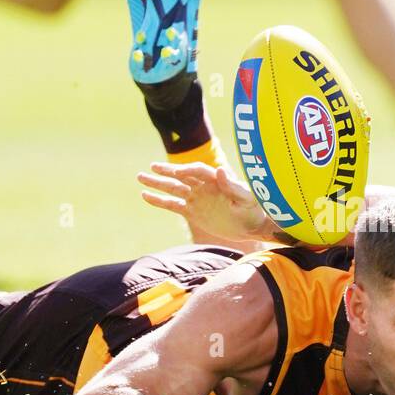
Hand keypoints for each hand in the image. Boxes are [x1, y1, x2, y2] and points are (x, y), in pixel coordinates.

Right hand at [137, 161, 268, 239]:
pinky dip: (159, 201)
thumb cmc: (254, 210)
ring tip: (141, 177)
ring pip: (173, 189)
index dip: (186, 170)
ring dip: (158, 184)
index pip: (197, 171)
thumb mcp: (247, 198)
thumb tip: (220, 170)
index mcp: (217, 180)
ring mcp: (197, 199)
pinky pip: (173, 205)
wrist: (253, 227)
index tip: (174, 172)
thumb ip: (233, 186)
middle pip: (181, 176)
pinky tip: (145, 196)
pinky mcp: (193, 212)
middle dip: (166, 172)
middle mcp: (204, 187)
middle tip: (151, 167)